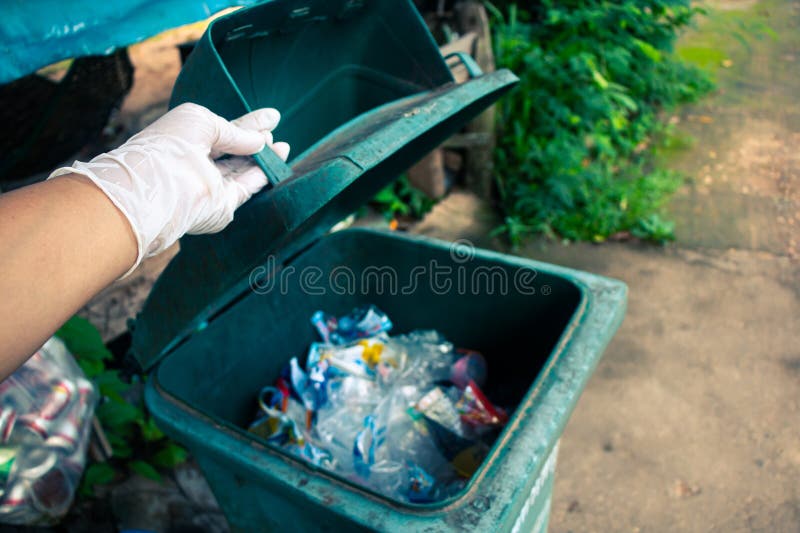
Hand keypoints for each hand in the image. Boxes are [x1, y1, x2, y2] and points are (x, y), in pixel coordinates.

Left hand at [49, 103, 289, 275]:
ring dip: (264, 159)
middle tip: (276, 129)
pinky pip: (245, 188)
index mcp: (187, 139)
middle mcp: (198, 163)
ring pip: (243, 170)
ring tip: (284, 147)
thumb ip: (235, 130)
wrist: (156, 187)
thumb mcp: (201, 121)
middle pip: (234, 150)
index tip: (271, 116)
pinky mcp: (220, 206)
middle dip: (257, 140)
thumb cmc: (169, 146)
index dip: (247, 123)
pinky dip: (262, 177)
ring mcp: (209, 185)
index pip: (223, 129)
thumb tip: (262, 140)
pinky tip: (275, 164)